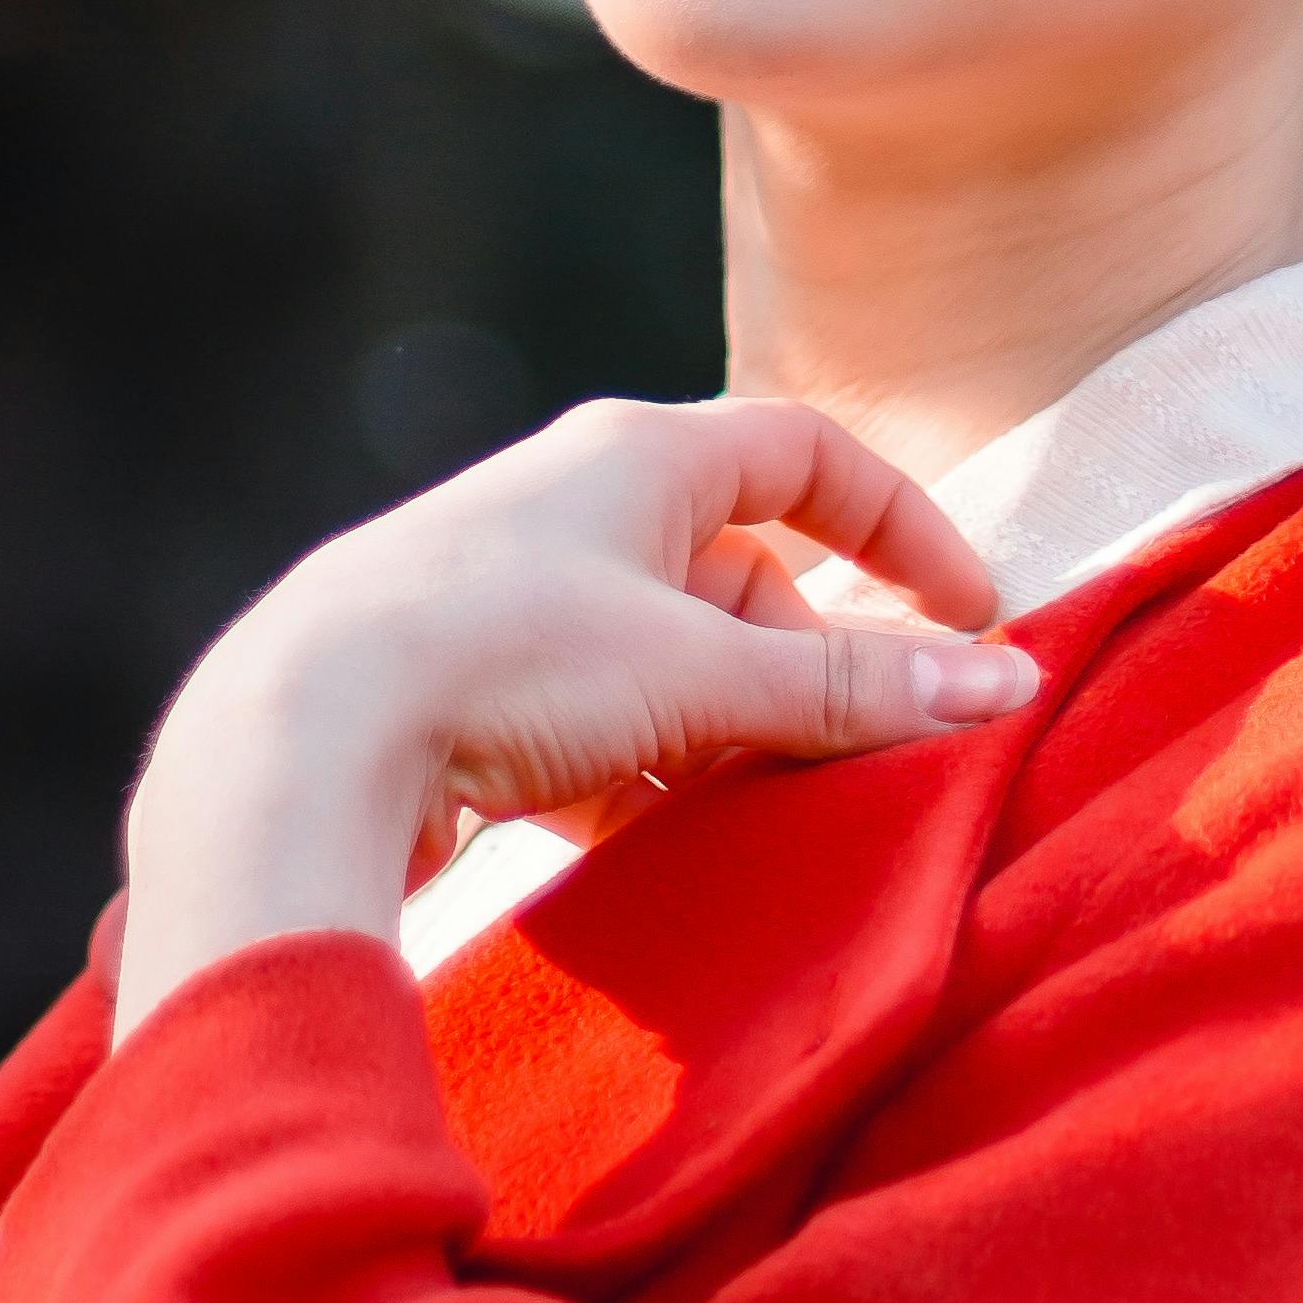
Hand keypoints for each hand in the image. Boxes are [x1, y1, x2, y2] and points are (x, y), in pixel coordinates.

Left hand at [115, 398, 1032, 1039]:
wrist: (294, 739)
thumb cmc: (500, 662)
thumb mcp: (701, 677)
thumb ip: (855, 689)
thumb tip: (1008, 683)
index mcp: (637, 455)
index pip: (811, 455)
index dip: (903, 532)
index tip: (969, 622)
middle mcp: (575, 505)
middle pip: (742, 576)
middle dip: (803, 671)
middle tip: (844, 761)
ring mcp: (516, 596)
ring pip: (669, 662)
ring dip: (723, 738)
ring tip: (745, 816)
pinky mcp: (466, 685)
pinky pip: (596, 725)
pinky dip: (643, 781)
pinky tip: (647, 847)